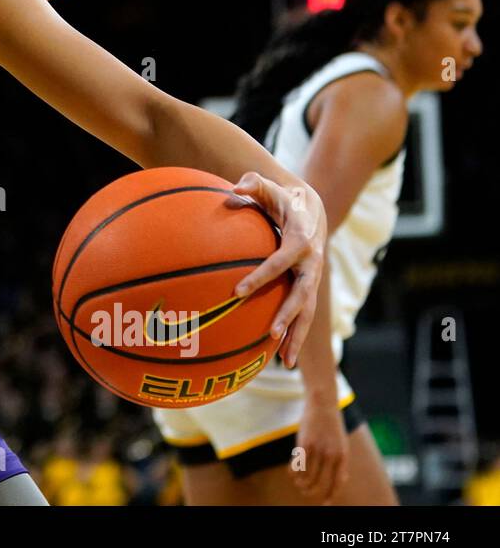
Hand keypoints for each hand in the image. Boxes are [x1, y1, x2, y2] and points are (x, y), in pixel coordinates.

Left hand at [229, 172, 326, 367]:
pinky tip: (283, 358)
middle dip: (289, 316)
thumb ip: (252, 184)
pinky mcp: (309, 287)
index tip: (237, 292)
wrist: (312, 209)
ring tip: (286, 362)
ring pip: (308, 312)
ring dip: (298, 336)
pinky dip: (296, 335)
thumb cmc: (282, 198)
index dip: (260, 277)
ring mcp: (313, 278)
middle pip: (302, 295)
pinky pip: (303, 314)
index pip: (279, 262)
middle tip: (272, 335)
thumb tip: (235, 188)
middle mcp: (311, 264)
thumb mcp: (269, 188)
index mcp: (300, 241)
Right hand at [294, 395, 348, 502]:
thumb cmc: (332, 425)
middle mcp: (331, 454)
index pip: (337, 482)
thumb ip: (341, 461)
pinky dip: (293, 472)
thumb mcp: (341, 443)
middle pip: (320, 482)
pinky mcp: (304, 443)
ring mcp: (317, 449)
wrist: (323, 403)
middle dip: (312, 491)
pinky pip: (297, 464)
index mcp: (343, 456)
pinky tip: (291, 474)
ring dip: (301, 483)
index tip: (325, 503)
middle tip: (306, 493)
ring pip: (307, 475)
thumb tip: (342, 479)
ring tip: (299, 484)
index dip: (331, 495)